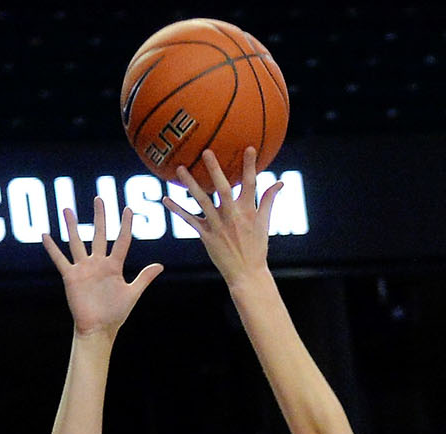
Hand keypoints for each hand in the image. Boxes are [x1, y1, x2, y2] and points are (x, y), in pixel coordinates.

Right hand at [40, 197, 163, 337]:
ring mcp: (84, 269)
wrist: (99, 329)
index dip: (125, 225)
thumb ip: (144, 278)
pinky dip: (52, 248)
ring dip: (72, 226)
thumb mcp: (132, 294)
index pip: (121, 241)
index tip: (128, 209)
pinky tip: (45, 235)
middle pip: (99, 234)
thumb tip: (160, 265)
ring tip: (67, 209)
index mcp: (114, 266)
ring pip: (77, 242)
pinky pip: (60, 260)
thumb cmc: (116, 313)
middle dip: (100, 217)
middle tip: (99, 198)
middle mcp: (98, 263)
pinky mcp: (71, 277)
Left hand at [162, 147, 280, 284]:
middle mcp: (232, 216)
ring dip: (190, 184)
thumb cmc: (256, 248)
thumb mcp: (265, 224)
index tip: (249, 148)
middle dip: (215, 170)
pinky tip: (166, 199)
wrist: (246, 274)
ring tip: (180, 168)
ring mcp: (218, 226)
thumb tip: (279, 182)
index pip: (251, 184)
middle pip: (223, 189)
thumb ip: (268, 201)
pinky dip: (177, 209)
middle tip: (207, 151)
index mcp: (248, 211)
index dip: (250, 166)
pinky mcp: (206, 236)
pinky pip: (189, 220)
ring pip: (202, 201)